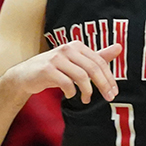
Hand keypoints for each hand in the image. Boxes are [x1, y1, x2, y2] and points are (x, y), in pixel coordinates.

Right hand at [4, 41, 121, 103]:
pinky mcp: (47, 70)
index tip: (114, 92)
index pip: (100, 61)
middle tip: (108, 98)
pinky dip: (71, 92)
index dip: (109, 78)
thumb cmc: (55, 69)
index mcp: (77, 46)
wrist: (26, 75)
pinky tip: (71, 95)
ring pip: (81, 77)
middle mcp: (67, 49)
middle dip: (103, 85)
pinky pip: (66, 83)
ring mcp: (56, 59)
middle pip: (93, 68)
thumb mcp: (77, 62)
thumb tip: (119, 47)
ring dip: (87, 91)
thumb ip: (97, 56)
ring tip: (86, 99)